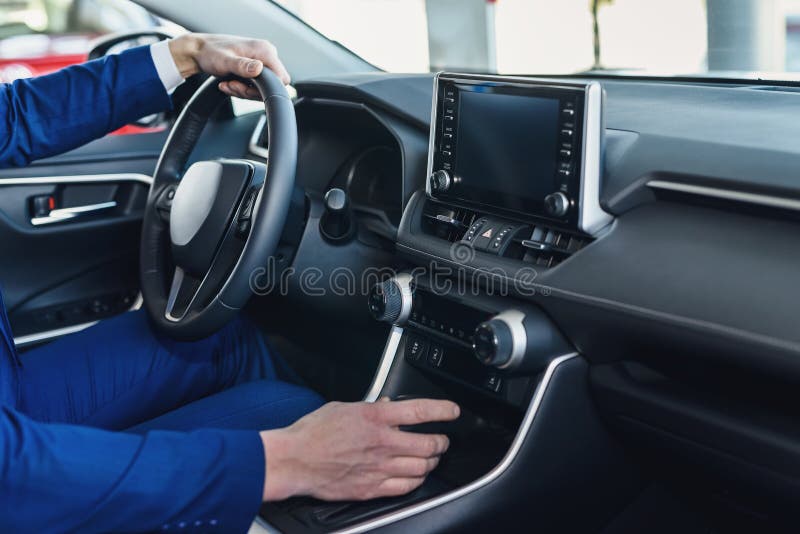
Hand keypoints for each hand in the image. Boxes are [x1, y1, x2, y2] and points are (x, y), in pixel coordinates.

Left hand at [168, 33, 289, 98]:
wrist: (199, 51)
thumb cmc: (210, 52)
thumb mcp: (224, 61)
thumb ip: (242, 66)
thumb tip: (259, 69)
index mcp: (264, 50)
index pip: (281, 78)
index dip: (266, 89)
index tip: (245, 87)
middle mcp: (266, 55)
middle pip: (272, 85)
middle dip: (251, 91)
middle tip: (232, 85)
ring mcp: (262, 62)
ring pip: (263, 88)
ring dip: (245, 91)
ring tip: (228, 84)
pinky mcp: (256, 68)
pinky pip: (256, 86)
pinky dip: (243, 89)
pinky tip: (230, 82)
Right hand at [259, 398, 459, 500]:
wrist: (294, 460)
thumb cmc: (313, 432)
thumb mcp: (344, 407)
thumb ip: (371, 407)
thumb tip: (388, 405)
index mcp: (375, 417)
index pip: (420, 411)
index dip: (443, 410)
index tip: (453, 410)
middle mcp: (382, 443)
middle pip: (429, 444)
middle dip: (442, 442)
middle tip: (442, 440)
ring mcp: (379, 468)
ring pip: (422, 467)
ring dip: (432, 462)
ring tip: (432, 458)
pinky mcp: (372, 488)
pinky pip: (407, 487)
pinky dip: (417, 481)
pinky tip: (415, 476)